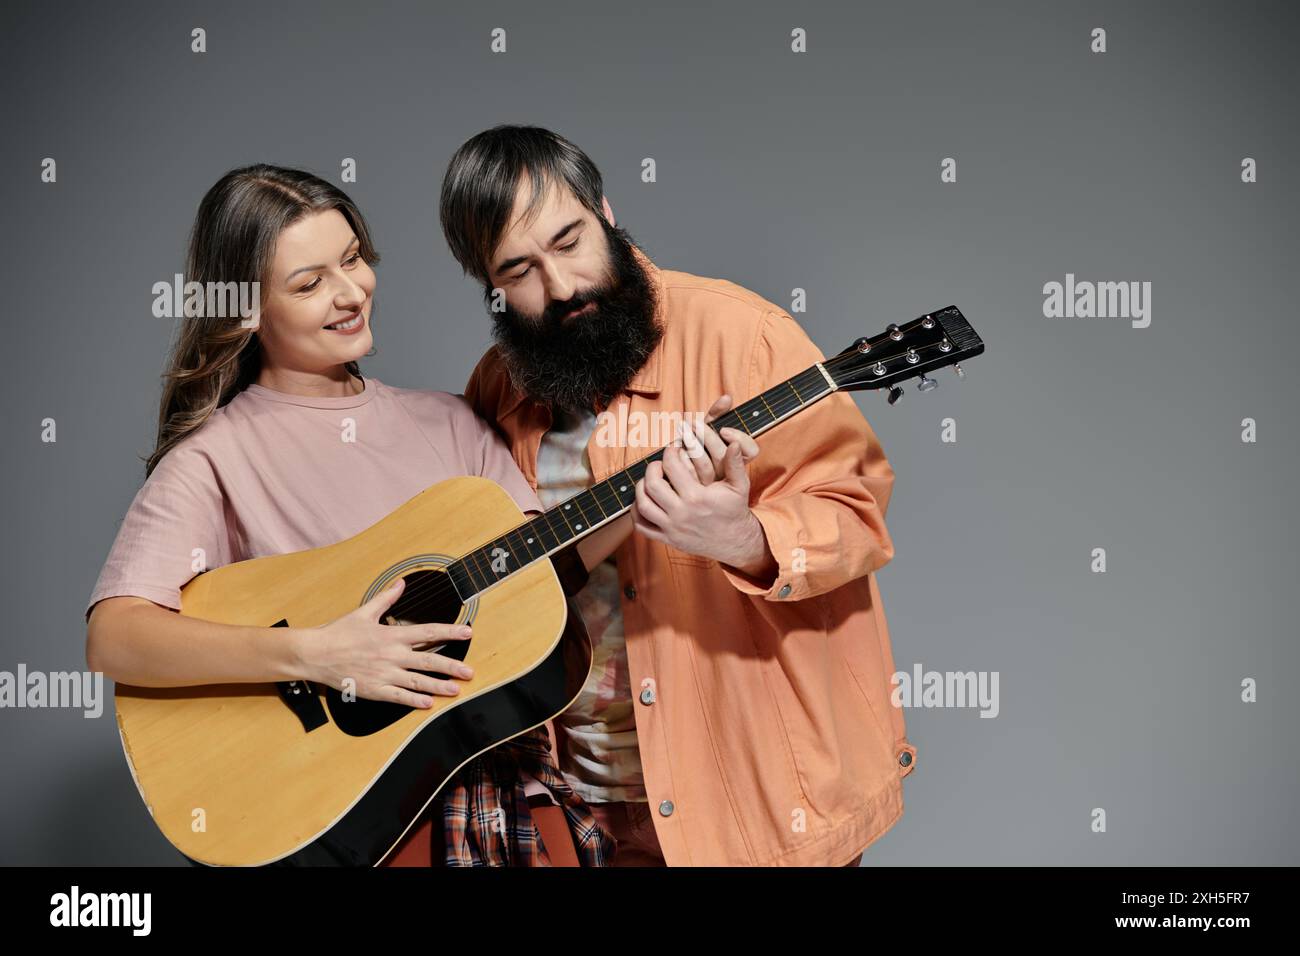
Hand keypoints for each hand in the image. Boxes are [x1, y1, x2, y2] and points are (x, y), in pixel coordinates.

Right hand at [300, 578, 474, 708]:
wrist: (315, 654)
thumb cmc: (338, 633)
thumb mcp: (365, 612)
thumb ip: (387, 598)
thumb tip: (401, 583)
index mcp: (391, 635)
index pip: (427, 633)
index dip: (450, 632)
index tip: (467, 632)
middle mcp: (391, 655)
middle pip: (428, 661)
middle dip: (452, 666)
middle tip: (469, 671)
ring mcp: (384, 674)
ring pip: (418, 682)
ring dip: (439, 686)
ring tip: (456, 689)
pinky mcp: (374, 689)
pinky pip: (399, 697)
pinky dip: (414, 700)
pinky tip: (428, 703)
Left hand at [631, 403, 764, 567]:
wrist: (734, 541)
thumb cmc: (735, 509)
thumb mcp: (739, 486)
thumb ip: (735, 463)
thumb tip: (734, 443)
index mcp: (697, 496)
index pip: (672, 466)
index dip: (670, 452)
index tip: (673, 449)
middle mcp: (681, 513)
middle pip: (652, 485)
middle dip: (652, 468)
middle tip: (659, 465)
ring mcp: (672, 527)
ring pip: (643, 505)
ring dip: (641, 489)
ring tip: (649, 481)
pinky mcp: (668, 539)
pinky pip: (641, 527)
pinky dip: (636, 513)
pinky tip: (644, 501)